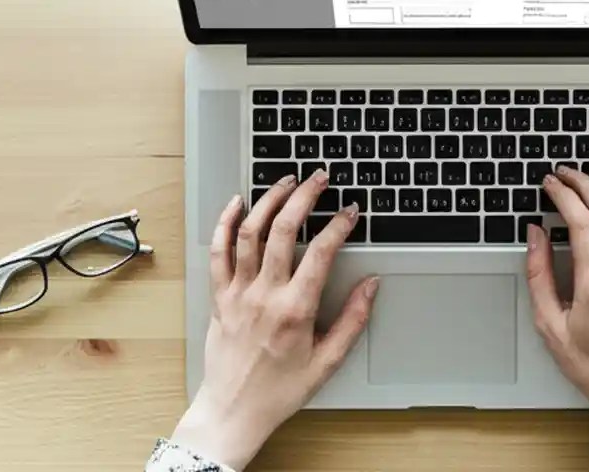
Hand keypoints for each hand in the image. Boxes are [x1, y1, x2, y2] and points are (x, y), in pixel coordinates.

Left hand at [171, 170, 377, 469]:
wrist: (233, 411)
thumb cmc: (280, 390)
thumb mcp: (328, 361)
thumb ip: (353, 320)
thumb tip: (371, 285)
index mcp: (295, 310)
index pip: (322, 252)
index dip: (340, 225)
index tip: (350, 211)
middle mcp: (264, 295)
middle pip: (284, 230)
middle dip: (305, 196)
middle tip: (319, 178)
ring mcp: (237, 293)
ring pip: (249, 232)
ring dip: (268, 200)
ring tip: (286, 182)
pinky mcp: (219, 296)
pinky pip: (217, 251)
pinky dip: (225, 222)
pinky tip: (237, 203)